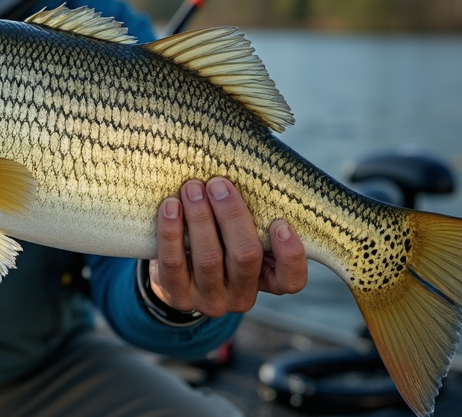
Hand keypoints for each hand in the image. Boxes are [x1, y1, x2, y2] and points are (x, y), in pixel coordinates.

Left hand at [149, 177, 306, 316]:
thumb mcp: (238, 233)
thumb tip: (246, 163)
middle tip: (218, 184)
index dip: (290, 254)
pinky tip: (170, 206)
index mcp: (267, 279)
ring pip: (208, 258)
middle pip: (245, 257)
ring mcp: (209, 299)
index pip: (291, 280)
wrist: (174, 274)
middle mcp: (241, 295)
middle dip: (232, 216)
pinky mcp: (177, 295)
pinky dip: (171, 231)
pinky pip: (174, 262)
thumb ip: (250, 213)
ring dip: (200, 217)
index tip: (280, 222)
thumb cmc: (217, 240)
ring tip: (192, 188)